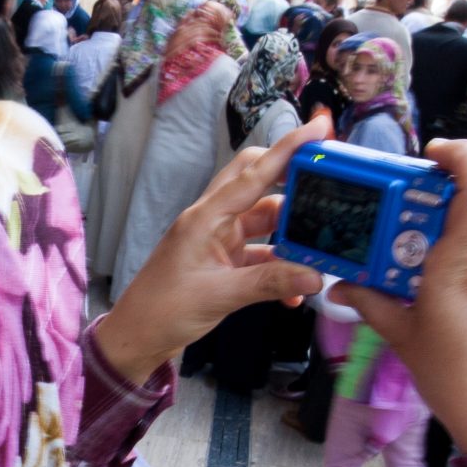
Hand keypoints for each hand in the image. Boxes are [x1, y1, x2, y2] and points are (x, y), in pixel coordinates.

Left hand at [98, 116, 330, 384]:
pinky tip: (296, 289)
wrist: (137, 338)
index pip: (254, 173)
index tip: (319, 128)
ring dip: (291, 232)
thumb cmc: (162, 311)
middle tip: (329, 183)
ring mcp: (218, 240)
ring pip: (263, 220)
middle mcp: (213, 221)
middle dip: (292, 181)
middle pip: (258, 183)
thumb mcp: (220, 296)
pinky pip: (260, 253)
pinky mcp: (222, 261)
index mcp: (205, 217)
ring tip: (321, 246)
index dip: (288, 148)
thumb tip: (314, 275)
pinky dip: (279, 266)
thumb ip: (269, 283)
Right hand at [333, 139, 466, 453]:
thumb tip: (344, 285)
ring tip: (441, 293)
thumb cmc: (466, 390)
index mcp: (463, 267)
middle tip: (413, 239)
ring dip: (464, 252)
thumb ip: (374, 303)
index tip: (435, 155)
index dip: (462, 155)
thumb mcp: (407, 342)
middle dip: (443, 217)